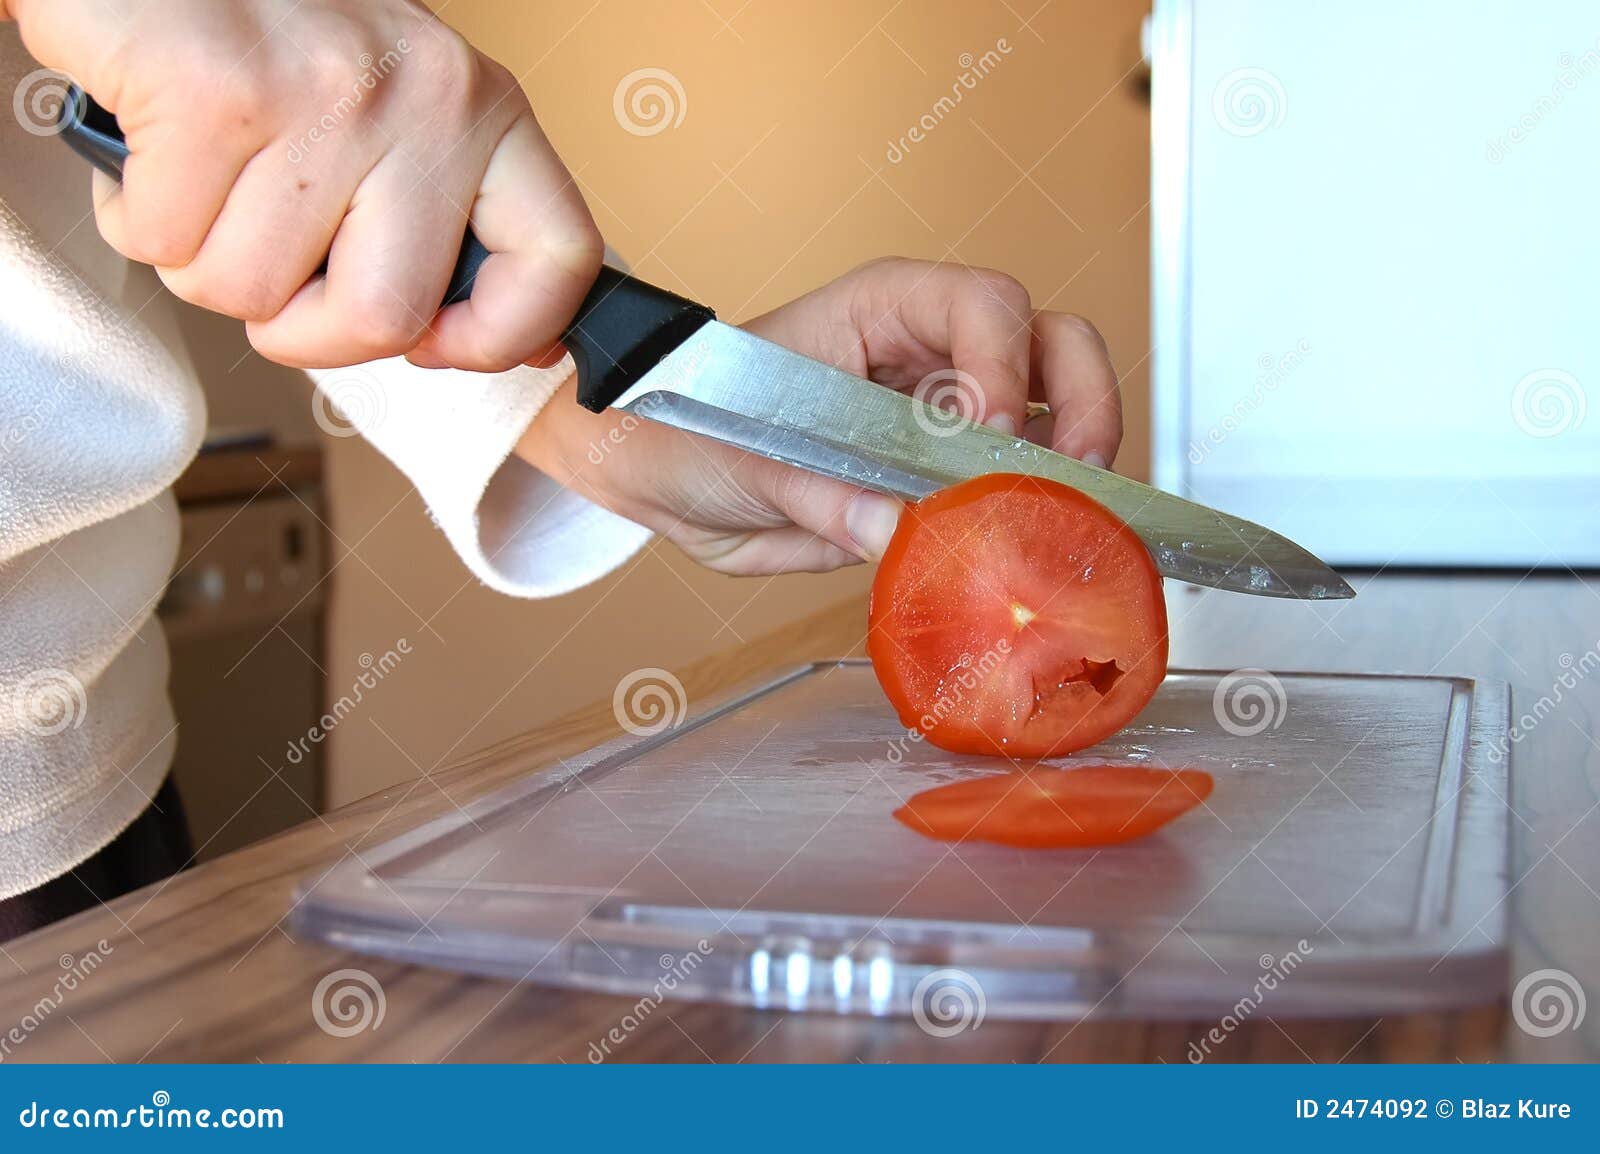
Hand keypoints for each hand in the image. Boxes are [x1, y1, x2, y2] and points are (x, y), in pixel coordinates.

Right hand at [5, 0, 600, 369]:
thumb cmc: (263, 41)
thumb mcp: (393, 117)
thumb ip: (442, 220)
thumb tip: (488, 338)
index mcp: (482, 107)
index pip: (560, 258)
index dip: (499, 336)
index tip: (435, 344)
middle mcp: (422, 97)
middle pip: (384, 318)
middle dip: (302, 328)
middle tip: (272, 262)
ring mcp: (323, 94)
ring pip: (254, 294)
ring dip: (205, 261)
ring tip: (206, 176)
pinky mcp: (214, 91)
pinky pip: (167, 244)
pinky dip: (138, 217)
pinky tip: (155, 151)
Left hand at [517, 258, 1120, 574]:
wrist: (663, 469)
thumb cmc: (688, 423)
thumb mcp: (737, 455)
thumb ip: (816, 490)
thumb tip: (894, 527)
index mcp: (879, 310)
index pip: (979, 305)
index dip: (1002, 364)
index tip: (991, 432)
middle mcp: (930, 351)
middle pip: (1051, 342)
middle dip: (1082, 402)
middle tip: (1073, 475)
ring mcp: (949, 412)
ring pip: (1059, 408)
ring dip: (1078, 462)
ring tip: (1067, 519)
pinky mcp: (948, 476)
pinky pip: (1021, 480)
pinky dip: (1044, 511)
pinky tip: (1039, 545)